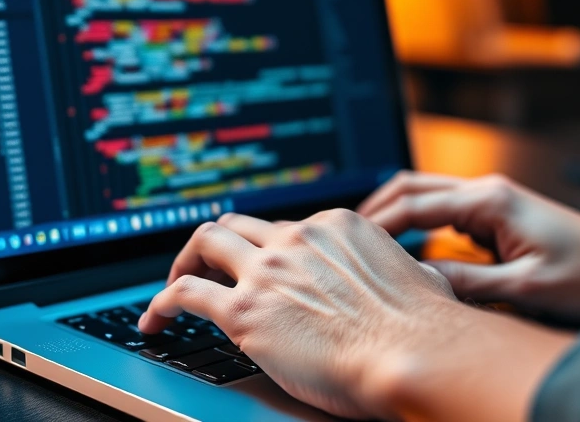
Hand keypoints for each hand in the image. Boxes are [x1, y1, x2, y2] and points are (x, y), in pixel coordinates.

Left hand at [137, 210, 459, 418]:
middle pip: (238, 226)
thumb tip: (420, 280)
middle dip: (219, 246)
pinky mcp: (244, 311)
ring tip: (174, 287)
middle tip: (206, 267)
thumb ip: (398, 272)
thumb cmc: (425, 327)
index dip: (266, 248)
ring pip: (205, 243)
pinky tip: (154, 322)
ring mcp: (267, 271)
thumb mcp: (420, 278)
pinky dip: (160, 305)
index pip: (283, 228)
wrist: (412, 354)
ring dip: (184, 263)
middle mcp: (296, 239)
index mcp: (335, 227)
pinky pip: (183, 295)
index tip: (259, 266)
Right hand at [358, 172, 579, 320]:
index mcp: (490, 201)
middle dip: (375, 209)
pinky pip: (447, 213)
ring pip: (428, 196)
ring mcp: (494, 200)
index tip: (347, 246)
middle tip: (344, 237)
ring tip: (365, 244)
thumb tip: (418, 282)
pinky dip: (419, 225)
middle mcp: (488, 191)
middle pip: (412, 186)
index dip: (376, 226)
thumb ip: (466, 282)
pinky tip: (407, 250)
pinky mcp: (500, 215)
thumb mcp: (524, 287)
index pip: (414, 206)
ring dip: (396, 215)